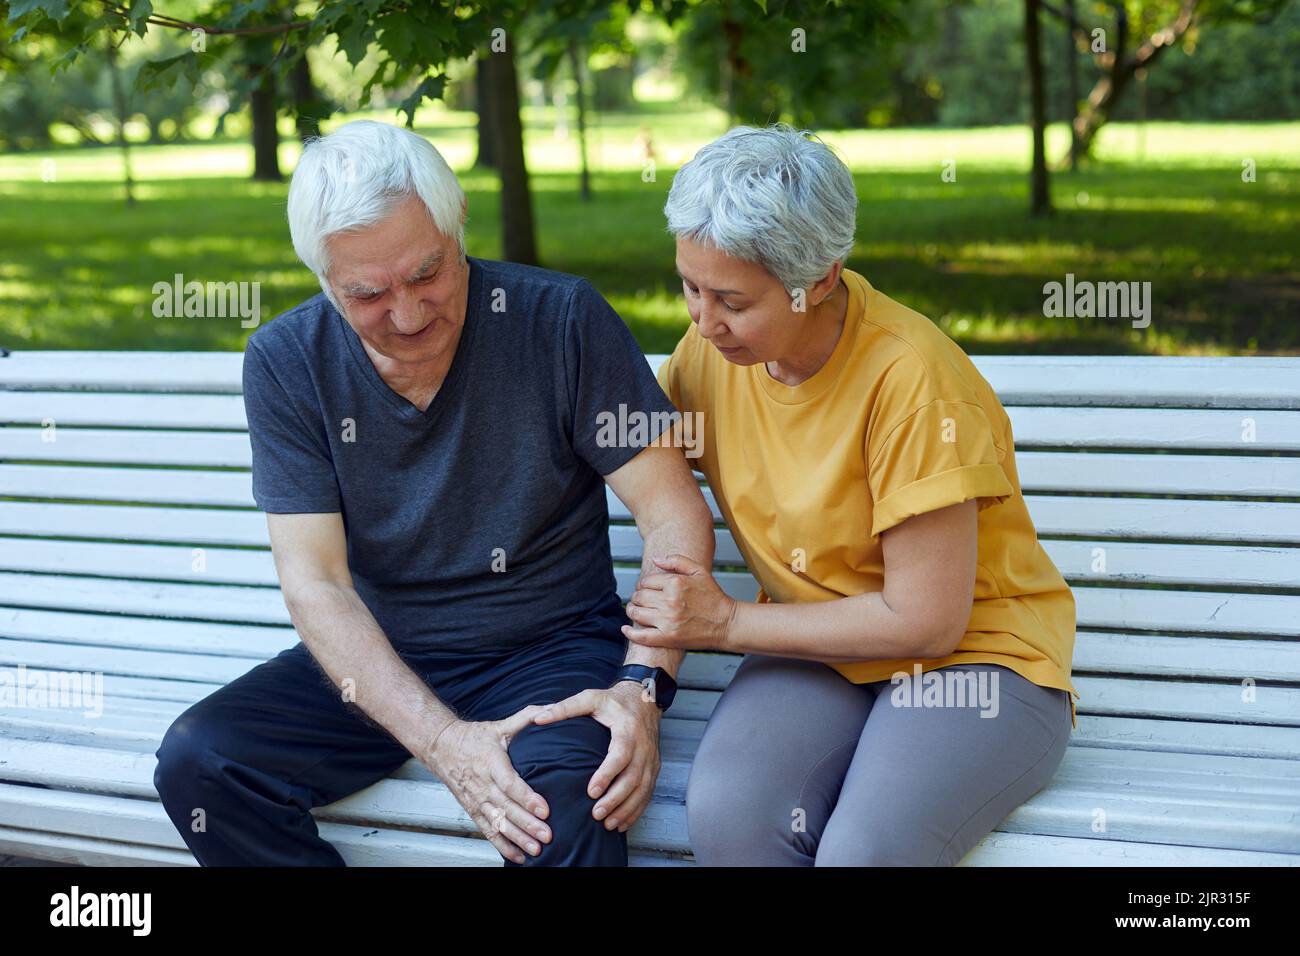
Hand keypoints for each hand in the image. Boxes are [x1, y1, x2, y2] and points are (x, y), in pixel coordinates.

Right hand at [425, 707, 552, 863]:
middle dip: (527, 824)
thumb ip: (525, 718)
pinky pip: (488, 832)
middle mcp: (483, 785)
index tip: (545, 809)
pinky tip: (518, 857)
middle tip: (547, 835)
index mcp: (491, 763)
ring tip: (536, 849)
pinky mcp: (472, 811)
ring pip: (498, 824)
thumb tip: (550, 709)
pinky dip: (502, 846)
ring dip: (517, 839)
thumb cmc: (474, 737)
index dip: (527, 797)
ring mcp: (476, 800)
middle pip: (506, 808)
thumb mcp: (499, 726)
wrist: (441, 747)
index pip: (510, 783)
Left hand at [532, 682, 660, 832]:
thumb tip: (538, 719)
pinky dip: (636, 810)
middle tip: (596, 814)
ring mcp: (651, 759)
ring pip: (643, 789)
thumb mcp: (590, 698)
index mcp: (627, 728)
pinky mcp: (653, 768)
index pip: (620, 755)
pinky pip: (648, 792)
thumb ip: (565, 708)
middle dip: (616, 799)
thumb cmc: (614, 701)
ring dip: (626, 809)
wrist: (644, 698)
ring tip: (607, 824)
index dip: (607, 774)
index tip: (590, 791)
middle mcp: (643, 746)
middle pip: (633, 778)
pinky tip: (622, 823)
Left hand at [623, 553, 736, 650]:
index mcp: (675, 583)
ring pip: (636, 613)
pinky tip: (626, 629)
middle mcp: (669, 601)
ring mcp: (667, 621)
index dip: (644, 585)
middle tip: (642, 600)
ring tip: (636, 610)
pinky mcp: (667, 638)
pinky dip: (630, 633)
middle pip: (639, 596)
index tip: (648, 589)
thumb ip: (676, 560)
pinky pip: (641, 636)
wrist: (726, 623)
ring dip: (632, 610)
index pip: (646, 581)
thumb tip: (655, 559)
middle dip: (637, 597)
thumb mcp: (699, 571)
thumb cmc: (713, 597)